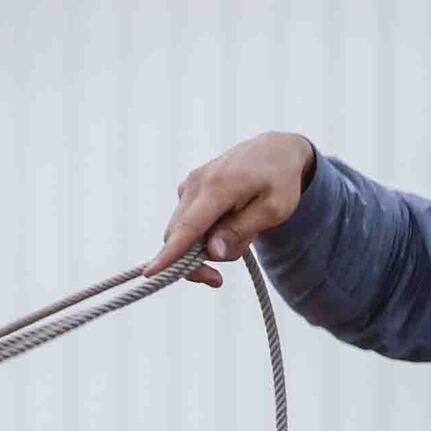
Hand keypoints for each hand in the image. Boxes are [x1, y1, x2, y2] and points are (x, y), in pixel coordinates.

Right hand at [149, 132, 316, 285]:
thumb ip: (241, 231)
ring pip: (181, 233)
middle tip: (218, 278)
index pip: (189, 227)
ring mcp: (190, 184)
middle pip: (178, 237)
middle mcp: (197, 182)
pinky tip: (227, 223)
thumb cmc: (280, 181)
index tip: (151, 273)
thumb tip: (211, 252)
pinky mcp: (188, 189)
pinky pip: (185, 223)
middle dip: (195, 261)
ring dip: (204, 246)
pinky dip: (201, 234)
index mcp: (220, 186)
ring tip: (240, 232)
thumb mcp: (274, 210)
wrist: (276, 151)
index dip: (170, 254)